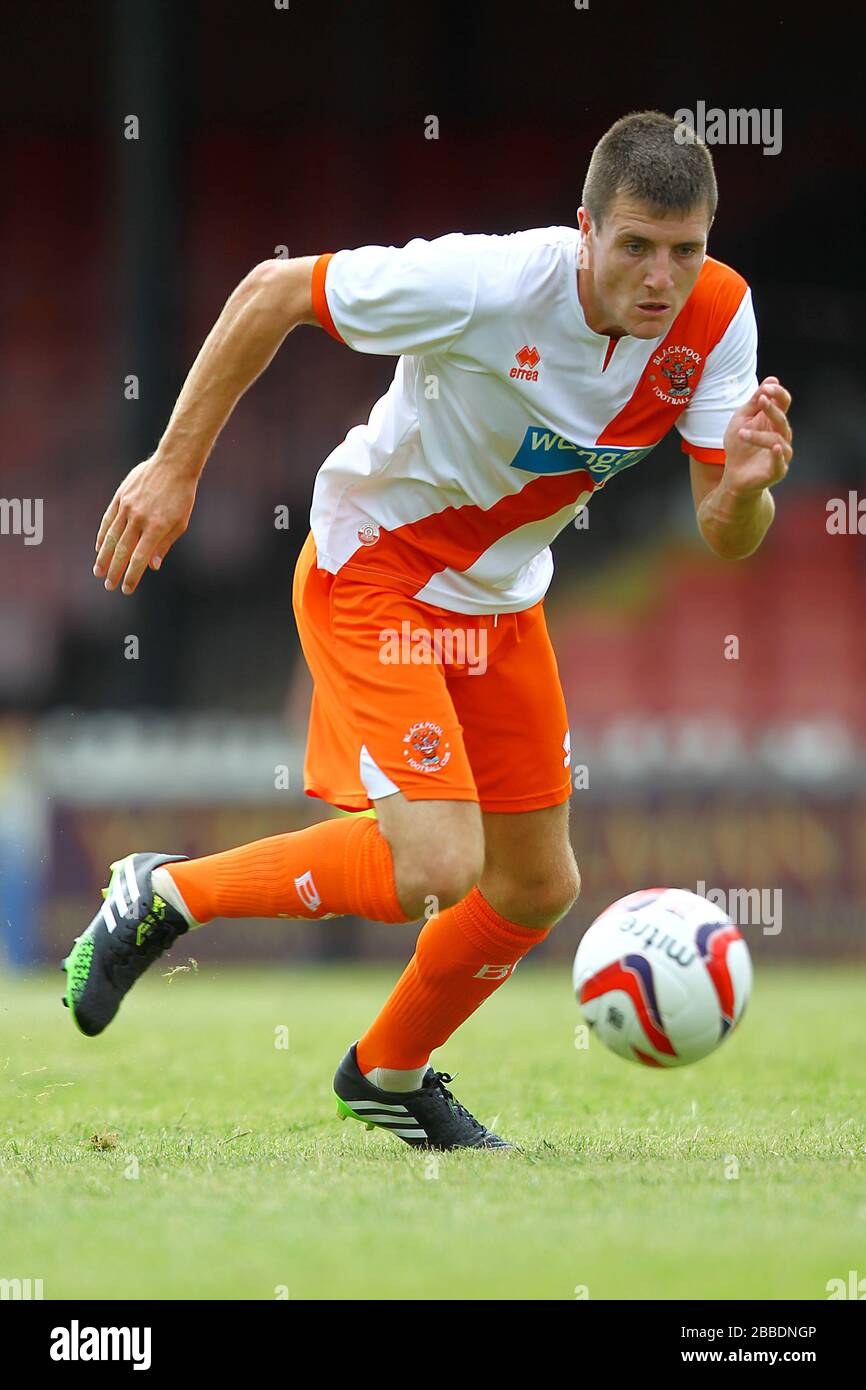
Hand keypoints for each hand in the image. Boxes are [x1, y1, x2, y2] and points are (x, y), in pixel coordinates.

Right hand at [93, 456, 197, 594]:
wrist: (173, 464)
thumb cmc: (181, 496)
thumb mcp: (179, 523)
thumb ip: (164, 545)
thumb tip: (152, 566)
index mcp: (156, 527)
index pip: (139, 558)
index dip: (132, 576)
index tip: (126, 589)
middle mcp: (139, 518)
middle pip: (122, 550)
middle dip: (114, 570)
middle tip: (108, 585)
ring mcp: (127, 506)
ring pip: (111, 536)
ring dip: (104, 556)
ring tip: (98, 571)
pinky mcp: (120, 497)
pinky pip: (108, 519)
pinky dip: (102, 534)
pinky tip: (99, 547)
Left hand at [722, 377, 792, 497]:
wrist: (734, 476)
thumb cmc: (739, 446)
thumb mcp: (740, 420)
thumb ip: (753, 402)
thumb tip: (772, 379)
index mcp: (774, 422)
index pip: (784, 403)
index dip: (778, 394)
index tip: (767, 387)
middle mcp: (782, 436)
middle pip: (782, 420)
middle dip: (772, 409)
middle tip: (762, 399)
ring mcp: (782, 454)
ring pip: (777, 440)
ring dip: (759, 435)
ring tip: (741, 432)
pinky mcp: (777, 471)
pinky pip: (780, 462)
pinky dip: (778, 455)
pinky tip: (775, 447)